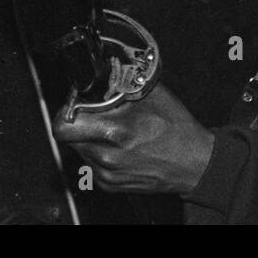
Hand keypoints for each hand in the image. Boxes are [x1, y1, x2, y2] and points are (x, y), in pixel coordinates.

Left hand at [52, 84, 214, 195]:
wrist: (193, 163)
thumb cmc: (177, 129)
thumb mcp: (151, 95)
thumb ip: (122, 83)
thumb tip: (102, 72)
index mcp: (115, 131)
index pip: (63, 126)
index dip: (66, 111)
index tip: (75, 105)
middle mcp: (107, 156)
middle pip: (70, 137)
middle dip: (79, 123)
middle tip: (95, 115)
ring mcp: (108, 174)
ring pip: (80, 150)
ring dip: (90, 138)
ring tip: (114, 131)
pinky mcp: (111, 185)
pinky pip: (91, 164)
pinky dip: (99, 153)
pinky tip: (119, 146)